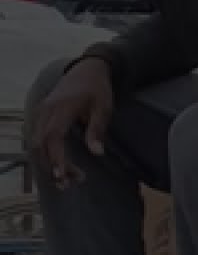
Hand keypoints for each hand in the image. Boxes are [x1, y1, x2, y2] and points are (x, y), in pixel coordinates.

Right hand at [31, 57, 114, 188]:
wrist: (87, 69)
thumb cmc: (98, 89)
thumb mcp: (103, 108)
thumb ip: (97, 130)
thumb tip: (97, 152)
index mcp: (61, 108)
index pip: (53, 137)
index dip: (56, 158)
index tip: (63, 176)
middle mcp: (45, 110)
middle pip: (41, 144)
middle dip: (52, 166)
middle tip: (69, 185)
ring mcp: (40, 112)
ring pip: (36, 143)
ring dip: (48, 163)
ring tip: (67, 180)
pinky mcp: (40, 115)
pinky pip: (36, 137)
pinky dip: (44, 154)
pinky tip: (57, 166)